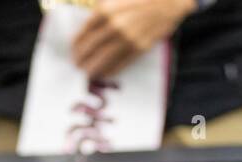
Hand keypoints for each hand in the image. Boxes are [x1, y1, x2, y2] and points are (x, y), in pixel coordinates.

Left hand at [71, 0, 196, 80]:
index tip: (72, 49)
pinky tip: (104, 74)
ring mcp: (128, 39)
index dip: (77, 42)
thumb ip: (103, 6)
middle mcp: (115, 26)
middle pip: (91, 47)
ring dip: (93, 68)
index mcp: (106, 10)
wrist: (169, 0)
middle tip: (76, 65)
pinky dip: (110, 70)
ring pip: (104, 59)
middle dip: (81, 58)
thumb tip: (90, 24)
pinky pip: (121, 63)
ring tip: (86, 73)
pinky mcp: (140, 48)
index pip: (85, 31)